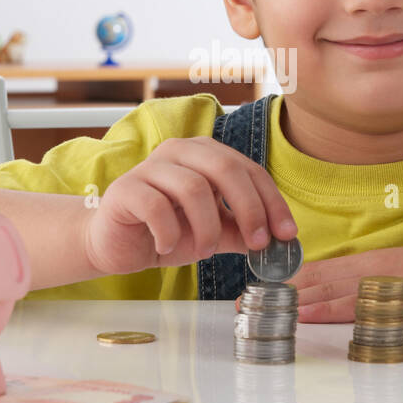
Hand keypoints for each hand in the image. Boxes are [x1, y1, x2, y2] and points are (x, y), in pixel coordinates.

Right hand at [83, 136, 297, 275]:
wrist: (116, 245)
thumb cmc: (166, 231)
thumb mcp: (214, 233)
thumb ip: (242, 231)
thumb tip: (281, 241)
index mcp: (204, 154)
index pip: (248, 169)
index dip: (271, 201)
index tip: (287, 233)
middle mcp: (178, 152)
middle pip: (225, 169)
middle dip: (249, 208)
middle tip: (257, 243)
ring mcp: (149, 167)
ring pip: (193, 188)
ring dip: (208, 227)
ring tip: (206, 250)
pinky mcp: (125, 189)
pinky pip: (157, 207)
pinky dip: (170, 232)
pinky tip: (168, 246)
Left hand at [233, 246, 402, 321]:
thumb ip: (378, 287)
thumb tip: (352, 300)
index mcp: (374, 262)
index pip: (320, 269)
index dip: (286, 279)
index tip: (257, 287)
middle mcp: (371, 268)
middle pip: (314, 278)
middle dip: (276, 291)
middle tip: (242, 301)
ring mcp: (382, 283)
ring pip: (326, 290)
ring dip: (288, 302)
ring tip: (257, 309)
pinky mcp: (395, 301)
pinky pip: (354, 307)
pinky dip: (323, 310)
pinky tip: (301, 315)